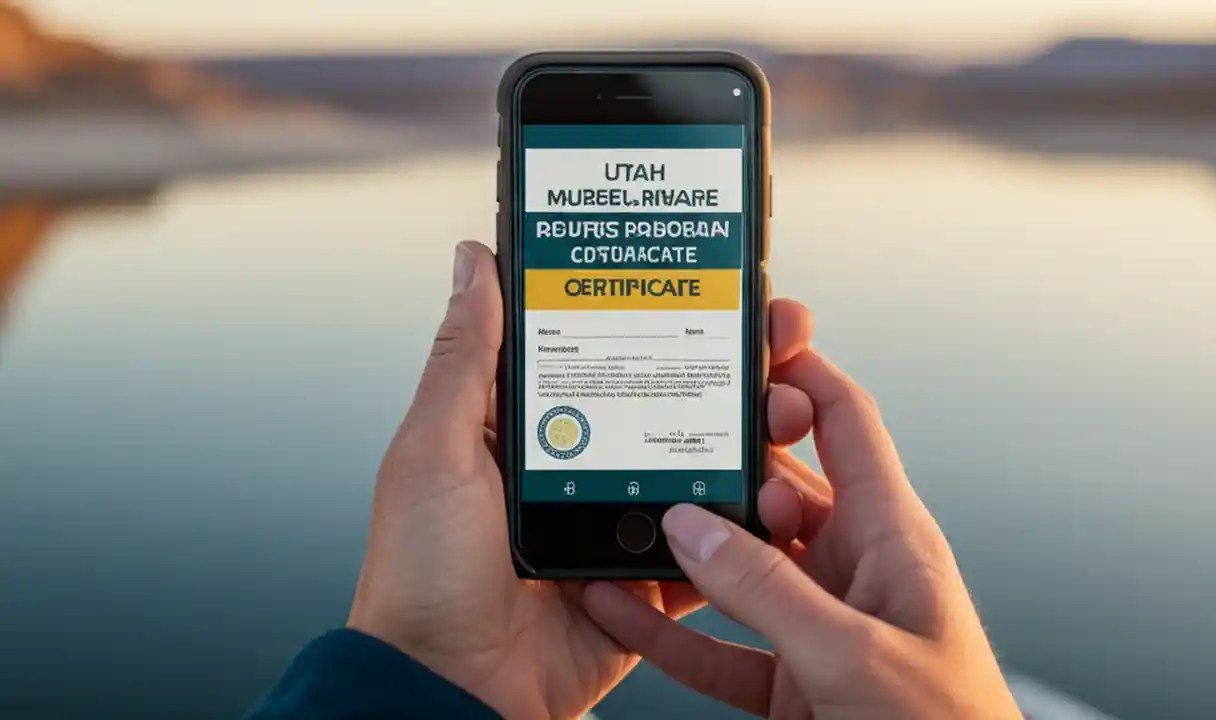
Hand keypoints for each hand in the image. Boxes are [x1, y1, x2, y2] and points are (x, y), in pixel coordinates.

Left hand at [346, 241, 818, 719]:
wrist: (449, 689)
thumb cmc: (421, 574)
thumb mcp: (436, 448)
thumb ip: (466, 357)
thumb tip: (474, 262)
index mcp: (530, 425)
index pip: (607, 348)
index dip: (659, 312)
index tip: (711, 280)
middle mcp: (580, 464)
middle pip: (669, 399)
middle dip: (729, 368)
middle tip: (772, 338)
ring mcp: (617, 522)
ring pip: (701, 465)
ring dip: (748, 438)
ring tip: (781, 409)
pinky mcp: (647, 579)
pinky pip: (707, 546)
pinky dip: (743, 524)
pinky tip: (771, 491)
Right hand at [583, 348, 1021, 718]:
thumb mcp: (855, 658)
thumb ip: (769, 592)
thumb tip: (694, 527)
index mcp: (890, 540)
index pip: (845, 426)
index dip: (799, 374)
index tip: (746, 338)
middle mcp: (852, 572)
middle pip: (774, 489)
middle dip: (718, 465)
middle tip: (656, 440)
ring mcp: (816, 626)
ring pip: (736, 567)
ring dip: (680, 551)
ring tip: (622, 523)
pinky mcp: (789, 681)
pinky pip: (716, 642)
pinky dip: (668, 628)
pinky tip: (622, 608)